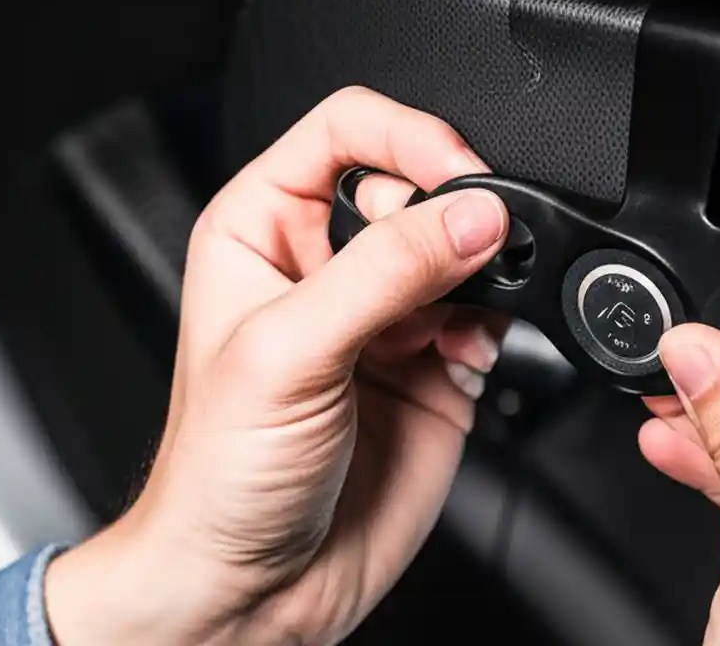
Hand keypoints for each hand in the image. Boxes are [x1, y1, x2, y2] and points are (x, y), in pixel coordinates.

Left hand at [44, 87, 509, 644]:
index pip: (349, 129)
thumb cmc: (220, 476)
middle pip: (421, 183)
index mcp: (265, 228)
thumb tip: (472, 214)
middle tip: (466, 256)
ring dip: (483, 277)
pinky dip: (499, 329)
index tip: (457, 175)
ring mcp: (389, 314)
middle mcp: (330, 263)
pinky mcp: (437, 362)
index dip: (410, 138)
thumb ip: (386, 273)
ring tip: (454, 327)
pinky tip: (463, 361)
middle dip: (456, 214)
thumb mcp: (289, 354)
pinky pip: (494, 313)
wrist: (257, 589)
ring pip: (467, 247)